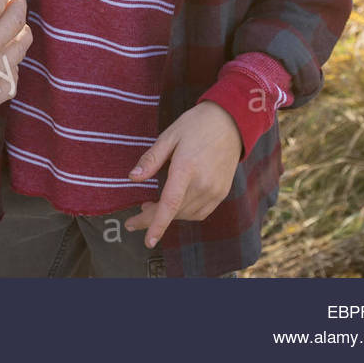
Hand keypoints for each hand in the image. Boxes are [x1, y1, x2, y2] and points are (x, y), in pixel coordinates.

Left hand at [123, 101, 242, 247]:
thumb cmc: (195, 125)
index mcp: (186, 168)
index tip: (147, 240)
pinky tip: (173, 206)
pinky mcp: (222, 192)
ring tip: (149, 208)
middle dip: (152, 219)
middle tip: (133, 220)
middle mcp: (203, 184)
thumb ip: (151, 159)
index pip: (170, 204)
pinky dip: (184, 214)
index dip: (156, 224)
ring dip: (168, 216)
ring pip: (187, 215)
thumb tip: (132, 178)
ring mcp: (215, 190)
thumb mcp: (168, 136)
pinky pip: (200, 212)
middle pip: (175, 212)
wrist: (231, 122)